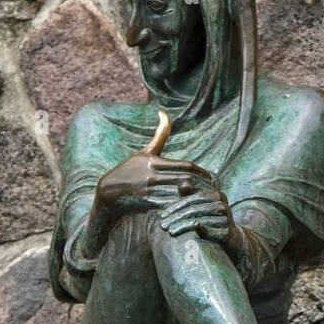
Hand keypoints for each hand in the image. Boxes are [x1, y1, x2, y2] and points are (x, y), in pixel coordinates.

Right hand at [91, 110, 217, 220]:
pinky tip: (192, 211)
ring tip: (207, 202)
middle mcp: (152, 174)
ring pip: (179, 193)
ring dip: (194, 198)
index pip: (186, 166)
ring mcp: (149, 189)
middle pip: (186, 179)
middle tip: (214, 192)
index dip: (202, 173)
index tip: (211, 178)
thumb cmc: (130, 169)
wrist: (109, 190)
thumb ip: (159, 135)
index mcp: (154, 161)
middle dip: (202, 186)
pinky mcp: (147, 203)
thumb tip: (164, 112)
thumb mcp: (145, 152)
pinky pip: (170, 206)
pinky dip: (182, 208)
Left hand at [157, 182, 237, 248]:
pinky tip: (187, 232)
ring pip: (198, 219)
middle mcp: (222, 204)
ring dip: (182, 226)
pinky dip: (199, 230)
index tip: (163, 215)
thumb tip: (180, 186)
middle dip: (176, 217)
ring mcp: (225, 217)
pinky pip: (209, 230)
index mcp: (215, 194)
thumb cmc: (212, 219)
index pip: (191, 198)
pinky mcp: (226, 230)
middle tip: (163, 225)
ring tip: (170, 232)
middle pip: (193, 209)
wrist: (232, 237)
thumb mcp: (203, 206)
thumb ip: (192, 197)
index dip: (176, 206)